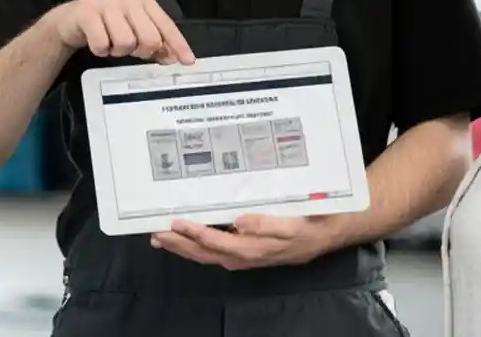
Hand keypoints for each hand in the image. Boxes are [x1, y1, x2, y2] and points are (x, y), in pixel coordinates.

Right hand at [48, 0, 195, 64]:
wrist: (71, 20)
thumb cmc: (108, 25)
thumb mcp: (134, 30)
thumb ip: (155, 42)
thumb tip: (173, 57)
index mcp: (143, 0)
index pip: (166, 26)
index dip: (178, 45)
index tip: (187, 62)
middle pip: (149, 38)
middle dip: (141, 51)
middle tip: (130, 50)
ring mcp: (106, 3)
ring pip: (126, 42)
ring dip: (117, 51)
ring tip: (111, 44)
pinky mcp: (87, 13)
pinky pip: (102, 44)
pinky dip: (100, 50)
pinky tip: (98, 43)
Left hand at [150, 213, 341, 269]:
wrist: (325, 234)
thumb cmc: (308, 225)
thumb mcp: (291, 223)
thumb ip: (265, 224)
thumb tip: (239, 222)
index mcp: (250, 248)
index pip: (214, 241)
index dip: (193, 233)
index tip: (175, 223)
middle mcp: (242, 256)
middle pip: (203, 252)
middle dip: (178, 244)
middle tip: (155, 234)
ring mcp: (242, 257)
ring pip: (206, 255)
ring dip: (182, 248)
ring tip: (161, 239)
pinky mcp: (245, 252)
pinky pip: (214, 252)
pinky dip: (196, 247)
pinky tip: (187, 240)